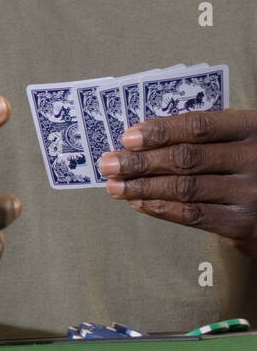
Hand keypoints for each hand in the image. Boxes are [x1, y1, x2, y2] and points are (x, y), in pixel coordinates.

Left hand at [98, 110, 256, 255]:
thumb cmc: (251, 164)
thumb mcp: (240, 140)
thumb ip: (204, 137)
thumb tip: (140, 141)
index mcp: (253, 128)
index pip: (199, 126)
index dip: (160, 131)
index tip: (127, 138)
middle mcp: (255, 158)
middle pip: (186, 158)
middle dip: (140, 162)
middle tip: (109, 164)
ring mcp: (252, 192)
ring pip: (185, 188)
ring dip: (143, 187)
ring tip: (115, 186)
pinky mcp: (245, 224)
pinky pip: (193, 215)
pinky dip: (160, 208)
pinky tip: (139, 203)